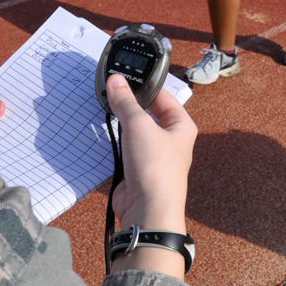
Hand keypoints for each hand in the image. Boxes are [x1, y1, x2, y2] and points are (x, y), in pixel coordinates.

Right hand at [106, 73, 195, 277]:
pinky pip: (125, 146)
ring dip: (121, 121)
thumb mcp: (139, 126)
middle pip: (148, 112)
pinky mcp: (137, 167)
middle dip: (130, 102)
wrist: (147, 210)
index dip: (144, 85)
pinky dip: (115, 138)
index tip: (123, 75)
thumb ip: (125, 102)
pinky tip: (103, 129)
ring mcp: (153, 154)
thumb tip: (115, 80)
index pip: (163, 96)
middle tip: (110, 88)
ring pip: (135, 129)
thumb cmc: (155, 168)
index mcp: (181, 126)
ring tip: (104, 104)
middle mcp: (170, 139)